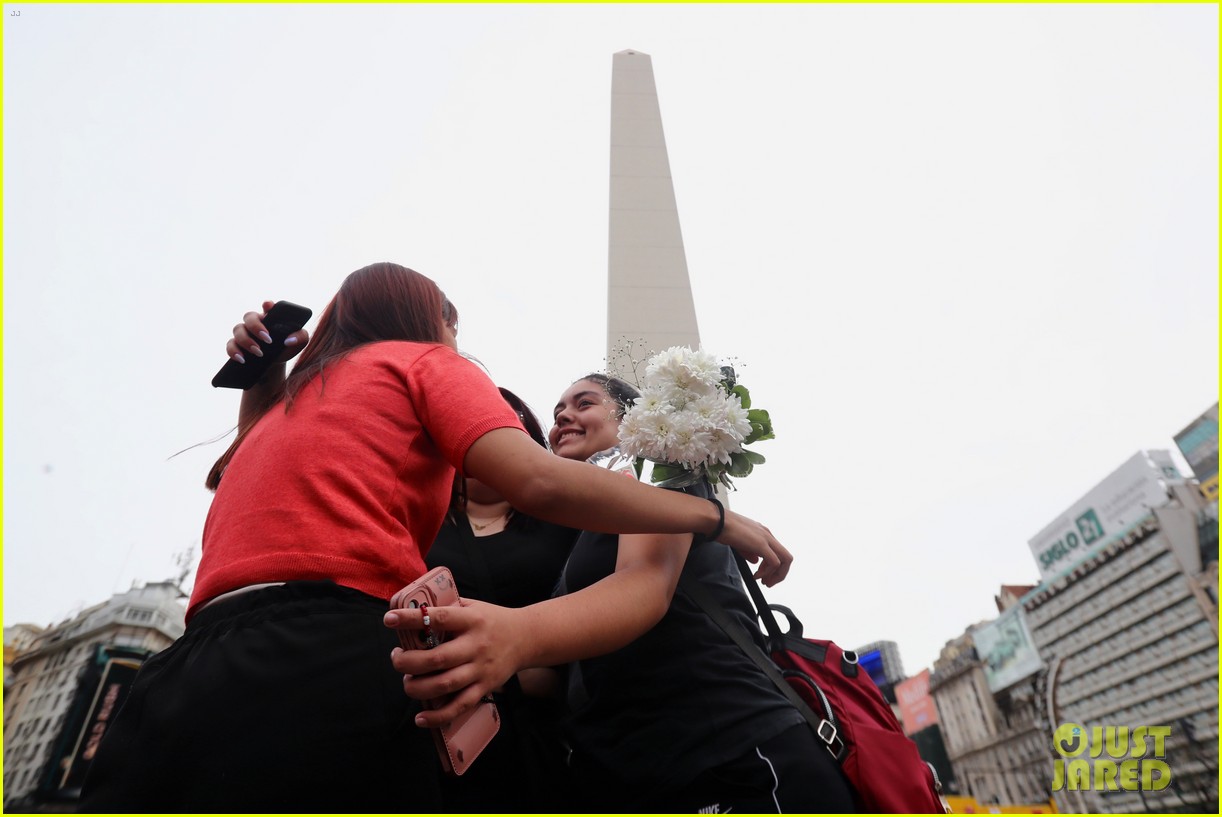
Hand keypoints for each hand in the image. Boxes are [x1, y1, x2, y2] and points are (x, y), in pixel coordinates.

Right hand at [226, 300, 309, 365]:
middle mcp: (255, 322)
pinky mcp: (236, 345)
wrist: (276, 363)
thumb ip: (301, 337)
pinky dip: (234, 351)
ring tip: (259, 353)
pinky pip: (230, 344)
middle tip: (268, 340)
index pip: (267, 306)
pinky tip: (242, 359)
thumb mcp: (299, 343)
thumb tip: (289, 340)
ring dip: (247, 341)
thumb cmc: (287, 347)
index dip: (267, 305)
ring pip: (237, 329)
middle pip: (249, 316)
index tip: (268, 306)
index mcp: (271, 317)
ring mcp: (244, 333)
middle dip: (256, 327)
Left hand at [384, 600, 527, 727]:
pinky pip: (460, 706)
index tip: (389, 619)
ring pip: (445, 685)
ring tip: (407, 682)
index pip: (439, 618)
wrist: (526, 637)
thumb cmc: (491, 620)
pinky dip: (438, 716)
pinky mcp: (485, 688)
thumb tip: (411, 611)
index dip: (412, 619)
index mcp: (471, 621)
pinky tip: (421, 718)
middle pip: (438, 658)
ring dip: (418, 687)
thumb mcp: (472, 606)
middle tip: (396, 658)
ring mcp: (480, 669)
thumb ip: (446, 609)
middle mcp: (476, 646)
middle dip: (408, 662)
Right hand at [720, 509, 791, 586]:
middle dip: (779, 574)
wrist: (716, 521)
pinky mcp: (761, 544)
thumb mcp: (740, 542)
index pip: (778, 552)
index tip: (765, 575)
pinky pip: (774, 563)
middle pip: (786, 557)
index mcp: (763, 533)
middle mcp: (768, 534)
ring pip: (785, 560)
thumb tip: (756, 561)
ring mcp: (766, 539)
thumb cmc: (723, 528)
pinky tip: (756, 576)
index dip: (773, 567)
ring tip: (763, 581)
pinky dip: (767, 572)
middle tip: (768, 583)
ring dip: (776, 575)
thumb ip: (750, 552)